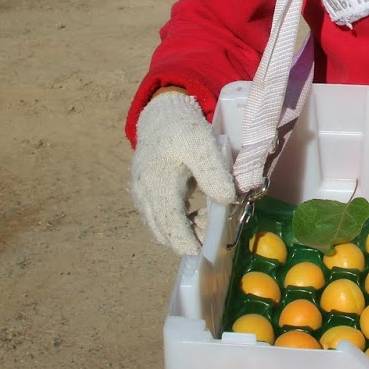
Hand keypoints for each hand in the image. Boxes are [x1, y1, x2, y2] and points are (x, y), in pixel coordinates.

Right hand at [130, 90, 236, 254]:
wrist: (161, 117)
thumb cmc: (182, 129)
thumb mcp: (202, 143)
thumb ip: (213, 171)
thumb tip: (226, 200)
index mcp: (157, 183)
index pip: (169, 223)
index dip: (186, 241)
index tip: (202, 252)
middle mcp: (144, 195)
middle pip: (164, 232)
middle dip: (190, 237)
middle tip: (214, 226)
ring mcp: (142, 198)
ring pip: (161, 229)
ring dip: (185, 231)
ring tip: (207, 216)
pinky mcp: (146, 197)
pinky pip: (161, 220)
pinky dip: (179, 223)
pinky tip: (198, 212)